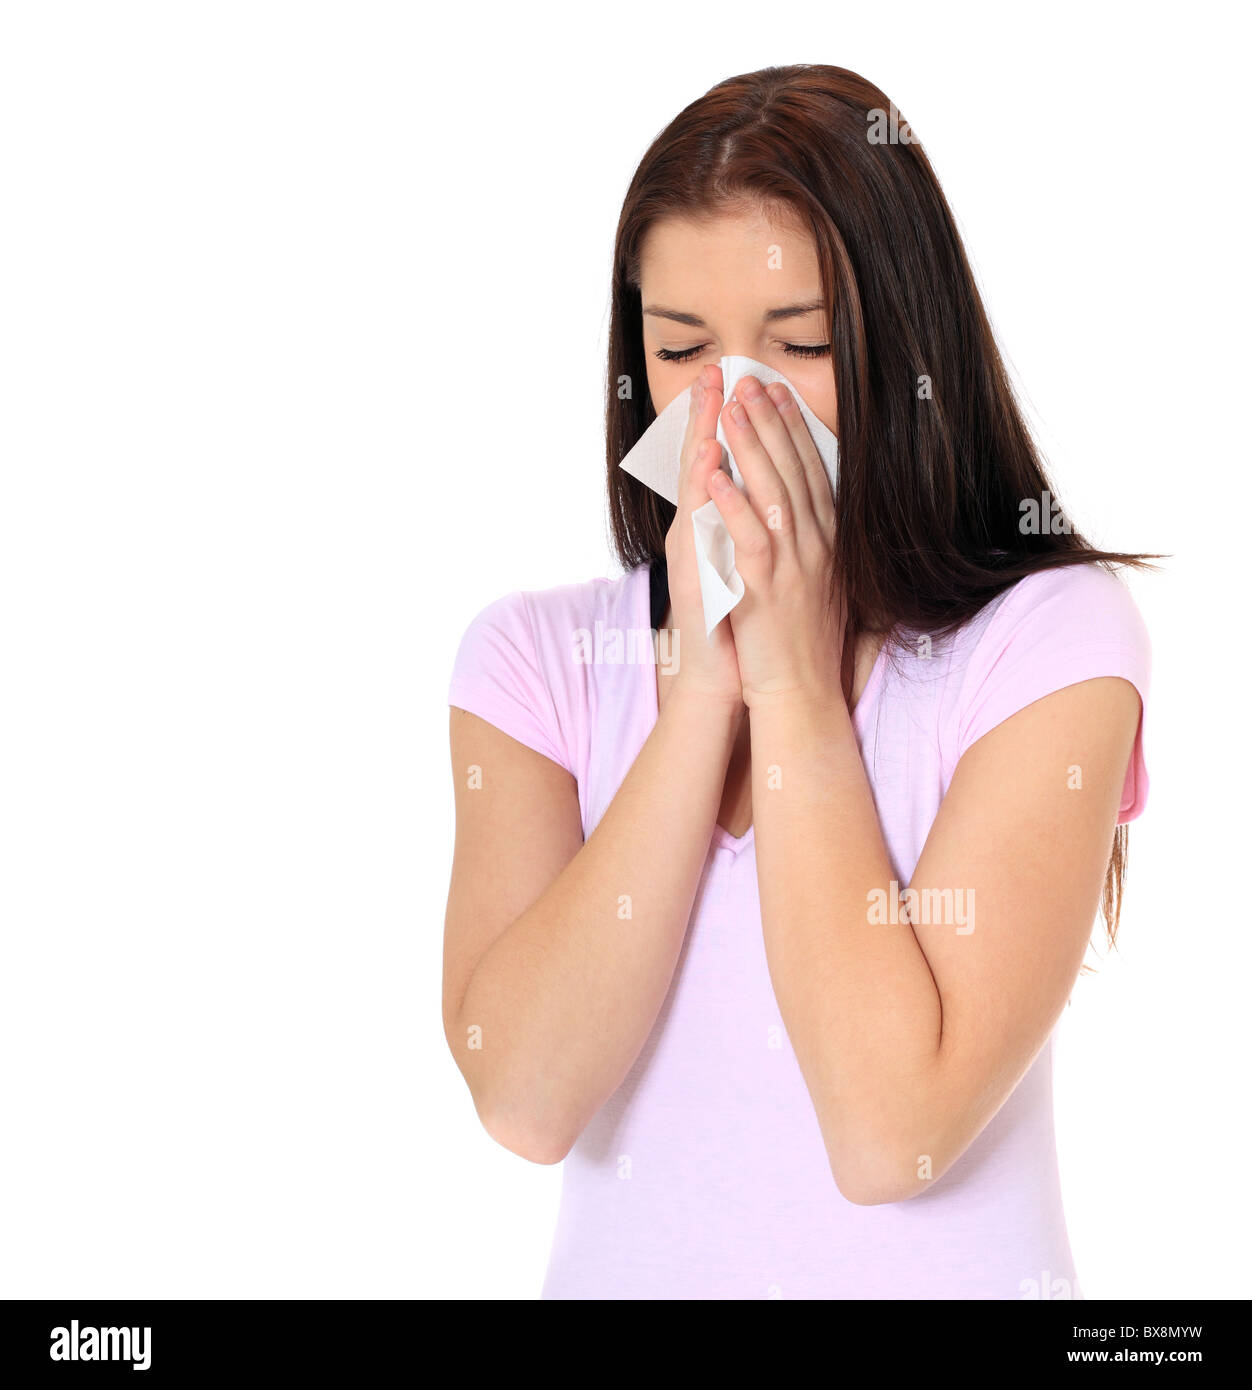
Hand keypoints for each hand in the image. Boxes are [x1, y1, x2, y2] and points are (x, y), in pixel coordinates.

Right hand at [662, 364, 744, 713]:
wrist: (723, 679)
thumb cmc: (740, 625)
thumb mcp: (750, 564)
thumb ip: (751, 527)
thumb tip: (766, 492)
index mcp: (716, 527)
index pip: (719, 463)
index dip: (724, 421)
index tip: (734, 378)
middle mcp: (699, 534)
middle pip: (700, 464)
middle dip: (708, 415)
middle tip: (714, 369)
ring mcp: (693, 554)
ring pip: (696, 488)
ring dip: (703, 442)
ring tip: (710, 400)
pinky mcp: (693, 577)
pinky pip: (701, 530)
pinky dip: (705, 495)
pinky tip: (710, 466)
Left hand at [705, 375, 843, 708]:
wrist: (802, 693)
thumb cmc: (802, 643)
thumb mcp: (816, 582)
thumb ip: (810, 543)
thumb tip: (802, 510)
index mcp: (828, 542)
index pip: (811, 472)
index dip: (794, 430)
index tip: (777, 393)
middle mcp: (816, 547)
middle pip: (793, 471)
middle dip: (770, 423)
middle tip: (750, 381)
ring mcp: (794, 567)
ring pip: (773, 494)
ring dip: (751, 449)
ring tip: (731, 408)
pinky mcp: (766, 591)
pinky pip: (748, 540)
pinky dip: (732, 506)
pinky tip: (716, 477)